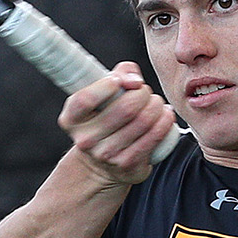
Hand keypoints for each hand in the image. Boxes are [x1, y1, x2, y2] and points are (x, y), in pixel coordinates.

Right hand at [60, 62, 177, 187]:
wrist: (102, 162)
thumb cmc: (104, 118)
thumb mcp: (101, 94)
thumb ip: (119, 74)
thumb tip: (135, 81)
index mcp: (71, 119)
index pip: (85, 99)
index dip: (106, 85)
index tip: (118, 81)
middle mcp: (86, 139)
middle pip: (125, 108)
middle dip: (143, 93)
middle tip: (144, 92)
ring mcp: (106, 154)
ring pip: (143, 121)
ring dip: (156, 105)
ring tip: (156, 103)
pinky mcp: (127, 164)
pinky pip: (154, 136)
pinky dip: (165, 121)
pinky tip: (165, 115)